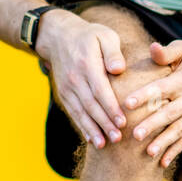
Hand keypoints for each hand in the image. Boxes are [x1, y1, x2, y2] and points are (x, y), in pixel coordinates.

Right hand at [38, 11, 128, 148]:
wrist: (58, 36)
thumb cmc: (90, 36)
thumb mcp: (104, 35)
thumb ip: (113, 52)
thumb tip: (118, 69)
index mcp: (87, 64)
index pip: (100, 89)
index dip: (110, 107)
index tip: (122, 122)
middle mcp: (74, 78)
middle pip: (90, 105)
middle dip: (104, 123)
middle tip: (118, 138)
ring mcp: (67, 87)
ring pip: (80, 112)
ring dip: (92, 129)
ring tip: (104, 144)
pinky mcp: (64, 93)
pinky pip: (73, 112)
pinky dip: (82, 126)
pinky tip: (91, 139)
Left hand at [123, 40, 181, 166]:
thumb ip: (167, 52)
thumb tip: (151, 48)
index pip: (161, 88)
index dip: (144, 95)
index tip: (126, 103)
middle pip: (169, 114)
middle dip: (152, 125)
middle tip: (135, 135)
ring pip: (178, 130)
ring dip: (164, 143)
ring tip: (148, 153)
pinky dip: (176, 150)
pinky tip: (163, 162)